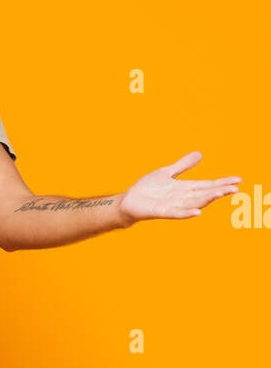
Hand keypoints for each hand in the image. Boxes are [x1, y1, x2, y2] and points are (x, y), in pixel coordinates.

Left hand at [119, 151, 240, 222]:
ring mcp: (172, 206)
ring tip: (221, 194)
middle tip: (236, 189)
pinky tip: (198, 212)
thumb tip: (200, 154)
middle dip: (220, 191)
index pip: (207, 185)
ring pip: (194, 203)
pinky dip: (187, 213)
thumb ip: (183, 165)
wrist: (129, 201)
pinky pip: (176, 213)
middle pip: (204, 194)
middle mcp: (182, 198)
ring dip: (208, 199)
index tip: (238, 180)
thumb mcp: (167, 172)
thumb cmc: (148, 189)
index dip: (222, 182)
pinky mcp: (161, 212)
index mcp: (185, 188)